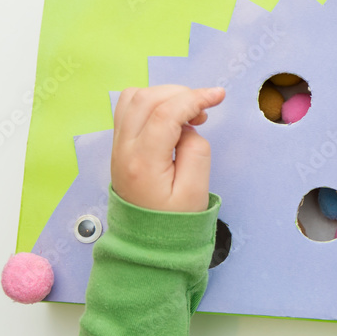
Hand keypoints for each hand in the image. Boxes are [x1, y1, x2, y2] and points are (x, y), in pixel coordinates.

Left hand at [111, 85, 225, 211]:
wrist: (146, 241)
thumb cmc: (174, 220)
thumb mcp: (195, 192)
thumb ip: (197, 152)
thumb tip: (189, 128)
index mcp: (144, 161)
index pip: (166, 113)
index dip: (194, 98)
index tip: (219, 96)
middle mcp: (124, 148)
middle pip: (147, 98)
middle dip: (181, 94)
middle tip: (203, 112)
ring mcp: (117, 145)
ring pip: (133, 98)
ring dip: (164, 95)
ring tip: (187, 113)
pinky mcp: (119, 145)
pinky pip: (128, 108)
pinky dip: (151, 102)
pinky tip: (169, 116)